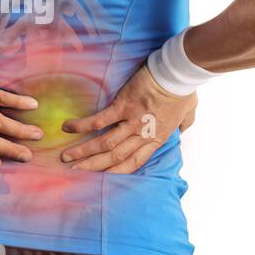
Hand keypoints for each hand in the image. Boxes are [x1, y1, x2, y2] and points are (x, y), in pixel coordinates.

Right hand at [59, 63, 196, 172]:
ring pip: (104, 143)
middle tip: (74, 171)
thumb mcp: (188, 114)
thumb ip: (182, 126)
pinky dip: (83, 125)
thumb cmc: (184, 92)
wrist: (179, 75)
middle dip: (93, 167)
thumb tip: (180, 130)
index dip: (116, 173)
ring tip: (66, 156)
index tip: (100, 178)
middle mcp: (142, 135)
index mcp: (156, 139)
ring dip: (84, 151)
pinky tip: (67, 128)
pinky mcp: (123, 105)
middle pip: (114, 157)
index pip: (134, 163)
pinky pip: (100, 120)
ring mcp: (131, 121)